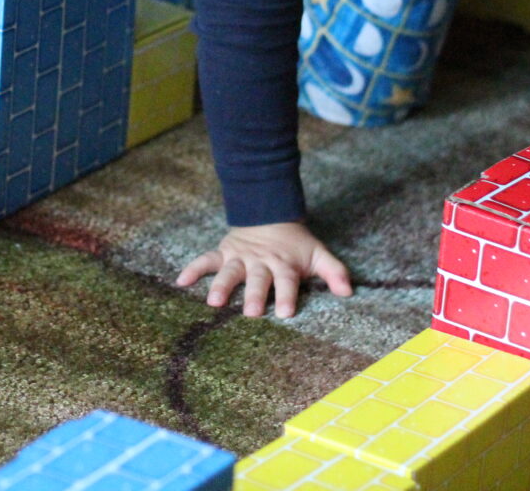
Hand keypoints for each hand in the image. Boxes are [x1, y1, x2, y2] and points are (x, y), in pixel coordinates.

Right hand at [175, 222, 352, 318]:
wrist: (270, 214)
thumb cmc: (295, 244)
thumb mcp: (318, 254)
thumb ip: (334, 272)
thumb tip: (349, 292)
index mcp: (283, 264)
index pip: (287, 281)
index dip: (287, 295)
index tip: (286, 312)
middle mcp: (261, 262)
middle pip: (258, 280)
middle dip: (255, 295)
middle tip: (252, 313)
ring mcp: (240, 257)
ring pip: (230, 272)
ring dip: (222, 286)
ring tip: (213, 302)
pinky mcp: (223, 253)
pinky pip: (206, 260)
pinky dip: (193, 269)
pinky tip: (180, 281)